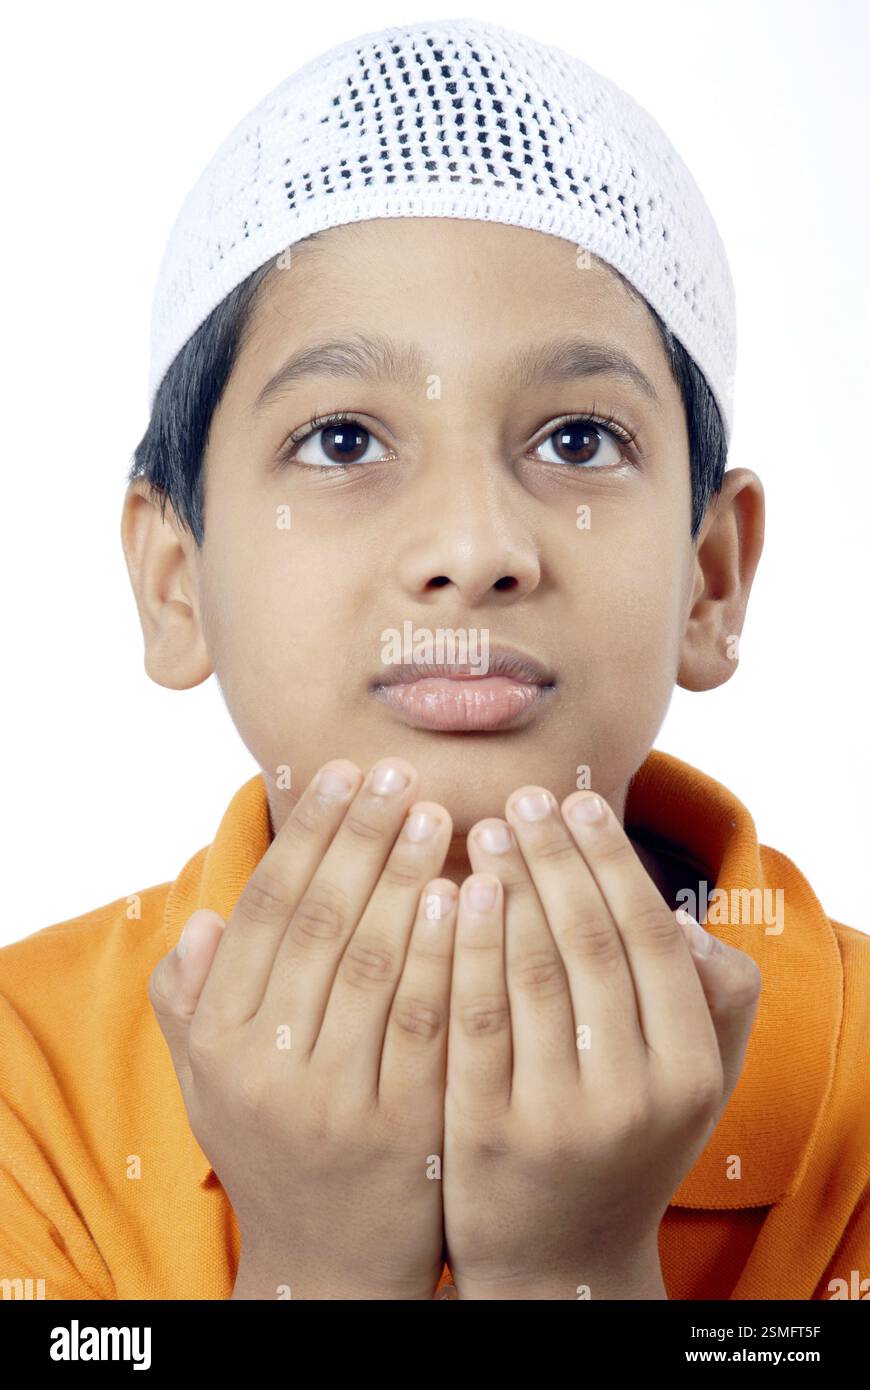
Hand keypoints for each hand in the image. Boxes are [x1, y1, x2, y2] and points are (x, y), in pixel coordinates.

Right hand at [148, 756, 456, 1299]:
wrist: (331, 1259)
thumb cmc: (275, 1147)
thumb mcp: (209, 1083)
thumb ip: (192, 1003)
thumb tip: (201, 919)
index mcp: (215, 1037)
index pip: (264, 909)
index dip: (305, 833)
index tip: (341, 772)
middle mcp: (263, 1063)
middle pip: (319, 921)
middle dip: (361, 836)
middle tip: (399, 773)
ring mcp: (332, 1097)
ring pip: (372, 962)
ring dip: (406, 877)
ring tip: (438, 813)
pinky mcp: (400, 1126)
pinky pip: (427, 1020)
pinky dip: (446, 952)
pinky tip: (468, 895)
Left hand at [442, 786, 761, 1299]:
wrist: (562, 1258)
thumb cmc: (626, 1142)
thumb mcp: (689, 1080)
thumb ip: (705, 996)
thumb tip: (674, 910)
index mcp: (689, 1068)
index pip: (648, 936)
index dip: (611, 860)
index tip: (577, 802)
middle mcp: (634, 1094)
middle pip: (589, 943)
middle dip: (553, 858)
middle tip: (522, 799)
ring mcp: (559, 1118)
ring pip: (529, 974)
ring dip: (505, 888)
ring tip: (481, 830)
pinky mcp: (487, 1135)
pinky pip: (470, 1021)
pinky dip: (459, 950)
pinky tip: (442, 896)